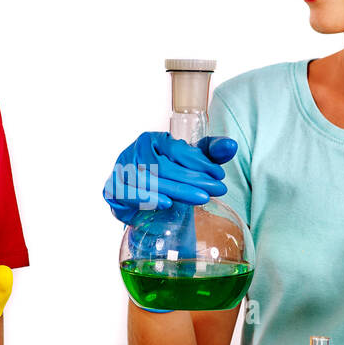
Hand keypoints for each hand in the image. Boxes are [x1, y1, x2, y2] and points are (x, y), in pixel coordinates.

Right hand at [104, 131, 236, 224]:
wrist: (145, 204)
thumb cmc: (169, 179)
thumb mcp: (192, 164)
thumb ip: (211, 153)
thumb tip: (230, 146)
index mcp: (152, 140)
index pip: (176, 149)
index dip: (199, 162)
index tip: (219, 174)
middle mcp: (132, 152)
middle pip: (164, 166)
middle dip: (193, 179)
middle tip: (217, 189)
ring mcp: (120, 171)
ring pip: (149, 181)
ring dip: (177, 190)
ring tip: (202, 198)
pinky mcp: (112, 191)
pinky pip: (127, 194)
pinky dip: (147, 199)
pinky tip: (167, 203)